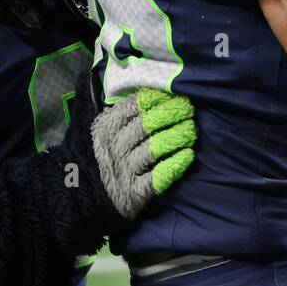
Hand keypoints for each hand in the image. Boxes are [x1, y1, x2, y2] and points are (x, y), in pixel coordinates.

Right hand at [88, 89, 195, 221]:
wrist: (95, 196)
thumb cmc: (111, 155)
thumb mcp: (109, 130)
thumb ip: (127, 111)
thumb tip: (154, 88)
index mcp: (107, 128)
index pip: (132, 107)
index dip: (157, 99)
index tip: (176, 95)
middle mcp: (113, 148)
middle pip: (144, 126)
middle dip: (170, 115)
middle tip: (189, 110)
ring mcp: (123, 171)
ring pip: (151, 150)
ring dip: (174, 137)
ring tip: (191, 131)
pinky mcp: (134, 193)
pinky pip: (156, 178)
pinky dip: (173, 166)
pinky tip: (188, 156)